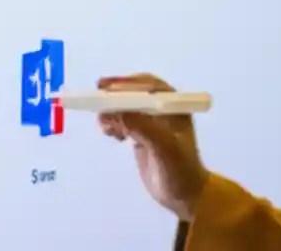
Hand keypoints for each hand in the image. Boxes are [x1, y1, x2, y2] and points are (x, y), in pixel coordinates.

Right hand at [97, 73, 209, 221]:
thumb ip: (142, 127)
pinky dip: (114, 124)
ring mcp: (152, 122)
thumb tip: (115, 111)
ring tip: (104, 126)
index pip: (148, 86)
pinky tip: (110, 133)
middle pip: (135, 93)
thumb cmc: (179, 169)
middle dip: (115, 95)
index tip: (106, 88)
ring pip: (127, 108)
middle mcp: (163, 109)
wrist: (184, 195)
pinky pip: (124, 122)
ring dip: (112, 111)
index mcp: (174, 105)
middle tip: (95, 98)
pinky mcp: (142, 135)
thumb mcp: (163, 147)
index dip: (126, 84)